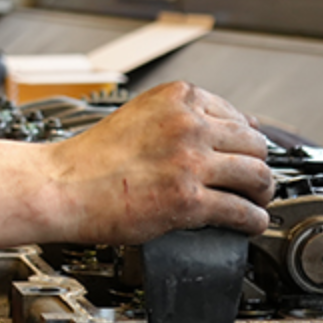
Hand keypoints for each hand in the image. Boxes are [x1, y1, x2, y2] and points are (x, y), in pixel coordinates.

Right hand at [46, 81, 273, 243]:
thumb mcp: (140, 115)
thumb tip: (233, 127)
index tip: (246, 154)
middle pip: (255, 145)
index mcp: (177, 99)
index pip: (238, 116)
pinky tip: (250, 223)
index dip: (246, 140)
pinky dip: (253, 220)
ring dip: (262, 193)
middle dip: (259, 165)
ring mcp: (190, 163)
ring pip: (257, 176)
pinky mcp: (188, 201)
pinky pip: (242, 211)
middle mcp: (188, 125)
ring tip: (256, 201)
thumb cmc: (91, 158)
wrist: (60, 187)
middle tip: (255, 181)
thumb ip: (181, 117)